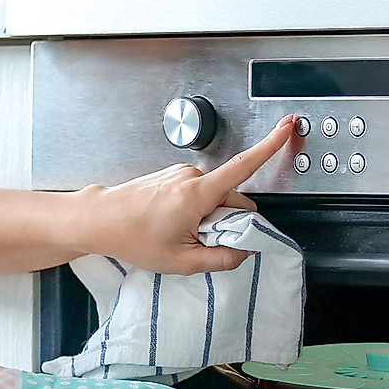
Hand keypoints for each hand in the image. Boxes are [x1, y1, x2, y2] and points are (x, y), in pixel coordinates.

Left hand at [68, 114, 296, 274]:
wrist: (100, 220)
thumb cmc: (133, 237)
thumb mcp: (182, 261)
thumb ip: (221, 258)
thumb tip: (243, 252)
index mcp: (198, 193)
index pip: (244, 166)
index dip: (270, 146)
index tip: (288, 128)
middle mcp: (191, 177)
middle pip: (232, 198)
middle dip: (228, 221)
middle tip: (201, 242)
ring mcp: (180, 174)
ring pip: (214, 198)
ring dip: (209, 217)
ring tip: (179, 234)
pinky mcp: (172, 176)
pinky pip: (198, 194)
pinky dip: (195, 211)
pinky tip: (173, 225)